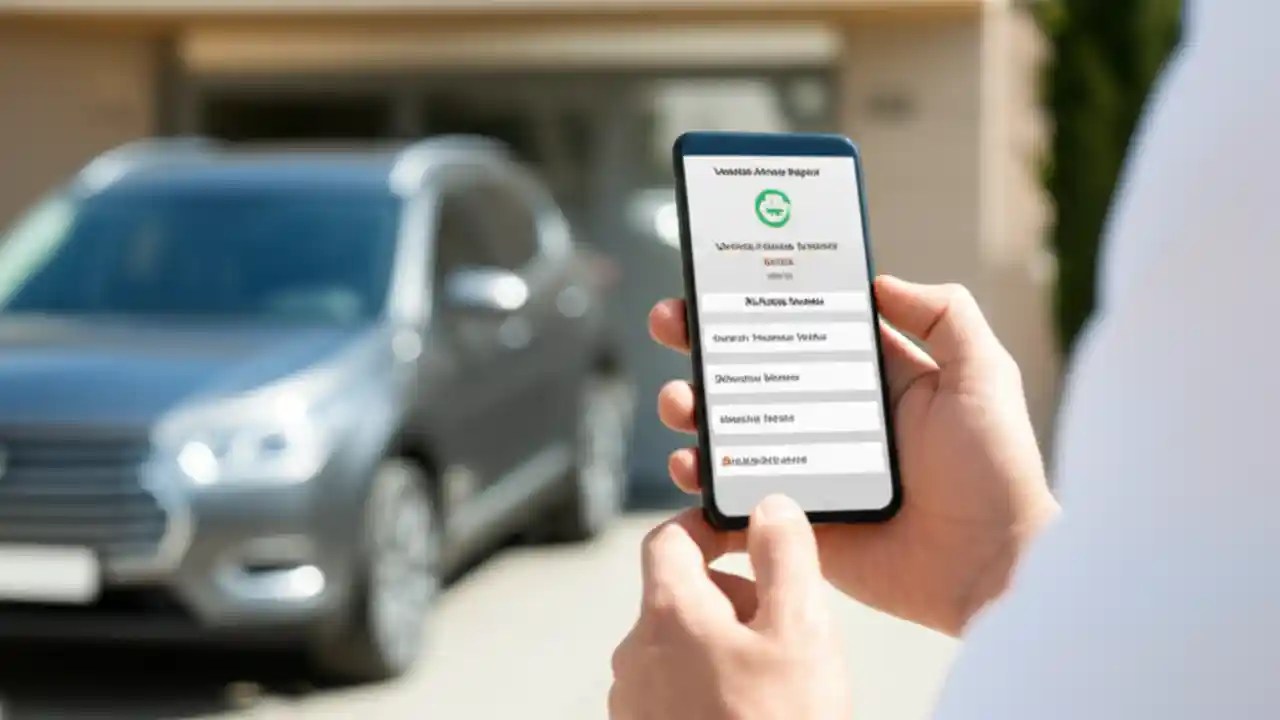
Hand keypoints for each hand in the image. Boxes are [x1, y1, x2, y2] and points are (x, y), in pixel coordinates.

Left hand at [610, 496, 851, 719]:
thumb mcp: (801, 631)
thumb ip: (784, 554)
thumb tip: (769, 506)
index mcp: (668, 613)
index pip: (670, 537)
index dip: (712, 527)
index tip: (751, 540)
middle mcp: (635, 654)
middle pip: (680, 593)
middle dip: (733, 597)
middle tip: (784, 630)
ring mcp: (633, 703)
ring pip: (679, 645)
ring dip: (723, 646)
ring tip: (773, 684)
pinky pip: (674, 691)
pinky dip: (709, 688)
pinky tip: (750, 716)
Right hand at [650, 276, 1058, 635]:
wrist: (990, 567)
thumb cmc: (996, 471)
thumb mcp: (983, 375)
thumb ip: (946, 316)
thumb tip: (879, 282)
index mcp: (867, 378)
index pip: (798, 328)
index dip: (756, 303)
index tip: (716, 280)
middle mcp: (826, 417)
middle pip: (748, 371)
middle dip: (701, 345)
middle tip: (672, 325)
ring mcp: (804, 468)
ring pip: (728, 430)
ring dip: (690, 408)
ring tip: (681, 402)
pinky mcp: (792, 517)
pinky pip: (732, 497)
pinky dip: (700, 483)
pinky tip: (691, 466)